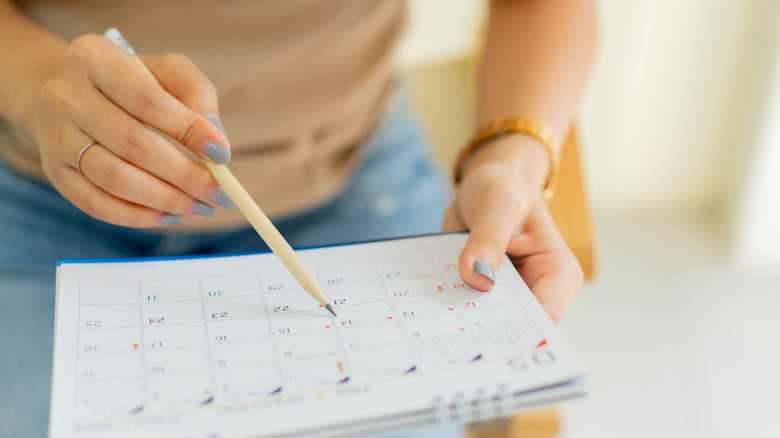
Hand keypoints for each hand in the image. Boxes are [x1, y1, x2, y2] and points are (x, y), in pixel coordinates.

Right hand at [34, 34, 232, 227]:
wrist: (72, 96)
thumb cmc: (133, 82)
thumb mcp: (167, 71)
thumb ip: (196, 92)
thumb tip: (215, 137)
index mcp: (94, 58)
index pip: (148, 101)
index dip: (189, 131)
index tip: (223, 155)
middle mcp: (65, 95)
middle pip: (134, 145)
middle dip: (185, 175)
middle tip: (220, 193)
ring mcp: (55, 136)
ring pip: (115, 178)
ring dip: (165, 199)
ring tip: (200, 206)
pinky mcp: (54, 171)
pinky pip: (96, 204)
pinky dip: (137, 216)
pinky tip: (169, 215)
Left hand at [442, 136, 582, 322]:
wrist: (488, 183)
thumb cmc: (504, 187)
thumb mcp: (498, 204)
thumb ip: (489, 239)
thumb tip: (477, 278)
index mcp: (558, 273)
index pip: (543, 317)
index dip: (515, 333)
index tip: (481, 340)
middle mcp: (539, 289)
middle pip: (514, 327)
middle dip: (485, 332)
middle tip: (447, 336)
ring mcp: (510, 295)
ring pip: (487, 323)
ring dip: (462, 322)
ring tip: (433, 326)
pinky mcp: (484, 292)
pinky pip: (467, 309)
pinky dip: (449, 307)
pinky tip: (426, 308)